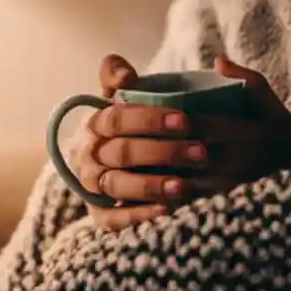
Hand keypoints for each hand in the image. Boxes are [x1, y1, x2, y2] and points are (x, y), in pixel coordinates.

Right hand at [70, 55, 204, 229]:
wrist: (118, 160)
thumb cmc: (129, 123)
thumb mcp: (120, 94)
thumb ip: (116, 73)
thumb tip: (125, 76)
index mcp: (95, 122)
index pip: (117, 118)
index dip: (149, 119)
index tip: (186, 120)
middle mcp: (88, 154)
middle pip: (123, 153)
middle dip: (163, 152)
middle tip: (201, 153)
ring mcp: (92, 185)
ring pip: (118, 185)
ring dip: (152, 185)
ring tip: (185, 186)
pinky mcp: (99, 213)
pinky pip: (113, 218)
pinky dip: (138, 214)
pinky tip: (167, 209)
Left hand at [71, 55, 290, 230]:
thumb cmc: (276, 139)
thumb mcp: (271, 106)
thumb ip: (249, 82)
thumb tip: (218, 62)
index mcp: (247, 137)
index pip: (197, 126)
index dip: (164, 122)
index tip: (136, 114)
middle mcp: (234, 168)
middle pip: (179, 158)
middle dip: (145, 151)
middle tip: (113, 142)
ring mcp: (223, 195)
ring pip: (175, 188)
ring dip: (142, 181)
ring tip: (112, 170)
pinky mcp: (214, 215)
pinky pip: (179, 211)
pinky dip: (152, 206)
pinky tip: (128, 197)